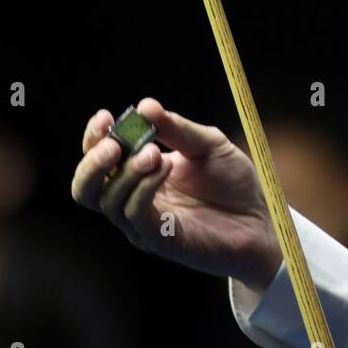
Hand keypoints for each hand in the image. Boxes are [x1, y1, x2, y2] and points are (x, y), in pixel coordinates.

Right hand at [71, 97, 283, 292]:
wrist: (261, 220)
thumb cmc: (233, 183)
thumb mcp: (208, 145)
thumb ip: (177, 129)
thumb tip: (145, 106)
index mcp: (138, 175)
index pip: (98, 159)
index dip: (93, 138)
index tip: (104, 117)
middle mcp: (133, 201)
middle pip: (85, 188)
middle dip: (92, 162)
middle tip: (115, 144)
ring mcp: (143, 224)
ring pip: (107, 201)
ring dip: (125, 172)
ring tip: (154, 154)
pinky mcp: (159, 241)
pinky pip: (134, 215)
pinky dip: (143, 188)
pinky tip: (165, 168)